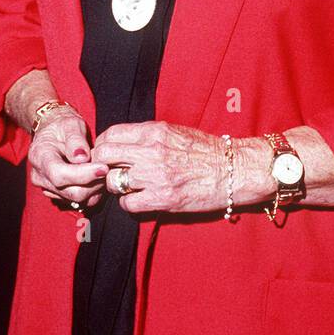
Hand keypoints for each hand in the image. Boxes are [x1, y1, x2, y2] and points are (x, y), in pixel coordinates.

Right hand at [28, 107, 108, 209]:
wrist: (54, 132)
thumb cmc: (63, 126)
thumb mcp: (70, 124)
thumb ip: (75, 140)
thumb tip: (82, 158)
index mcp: (40, 157)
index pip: (59, 175)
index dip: (83, 175)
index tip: (103, 167)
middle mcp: (40, 177)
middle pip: (70, 192)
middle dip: (93, 183)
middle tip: (107, 167)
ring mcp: (47, 188)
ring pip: (76, 199)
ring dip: (94, 188)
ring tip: (101, 169)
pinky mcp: (57, 195)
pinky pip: (78, 201)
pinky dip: (91, 192)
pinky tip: (96, 177)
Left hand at [90, 121, 226, 214]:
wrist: (232, 169)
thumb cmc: (205, 149)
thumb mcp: (174, 131)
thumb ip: (147, 135)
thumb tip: (122, 143)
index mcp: (153, 131)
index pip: (110, 134)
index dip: (102, 145)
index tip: (106, 153)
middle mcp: (150, 151)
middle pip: (103, 155)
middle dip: (101, 165)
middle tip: (108, 171)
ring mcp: (155, 176)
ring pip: (112, 181)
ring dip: (115, 186)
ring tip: (125, 187)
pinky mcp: (162, 199)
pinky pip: (127, 203)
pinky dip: (128, 203)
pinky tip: (138, 200)